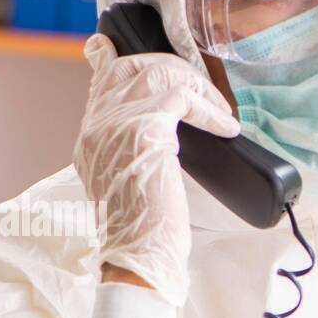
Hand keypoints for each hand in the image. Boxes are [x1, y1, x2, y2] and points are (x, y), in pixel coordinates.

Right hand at [73, 34, 238, 304]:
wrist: (139, 254)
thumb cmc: (144, 230)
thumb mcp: (130, 182)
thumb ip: (134, 151)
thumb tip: (162, 135)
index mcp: (90, 138)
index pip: (103, 78)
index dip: (133, 62)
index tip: (163, 67)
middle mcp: (96, 126)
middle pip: (128, 65)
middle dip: (170, 69)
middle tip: (201, 89)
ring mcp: (115, 125)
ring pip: (155, 73)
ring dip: (195, 86)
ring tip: (219, 108)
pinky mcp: (143, 131)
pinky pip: (181, 98)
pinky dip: (209, 109)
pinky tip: (226, 126)